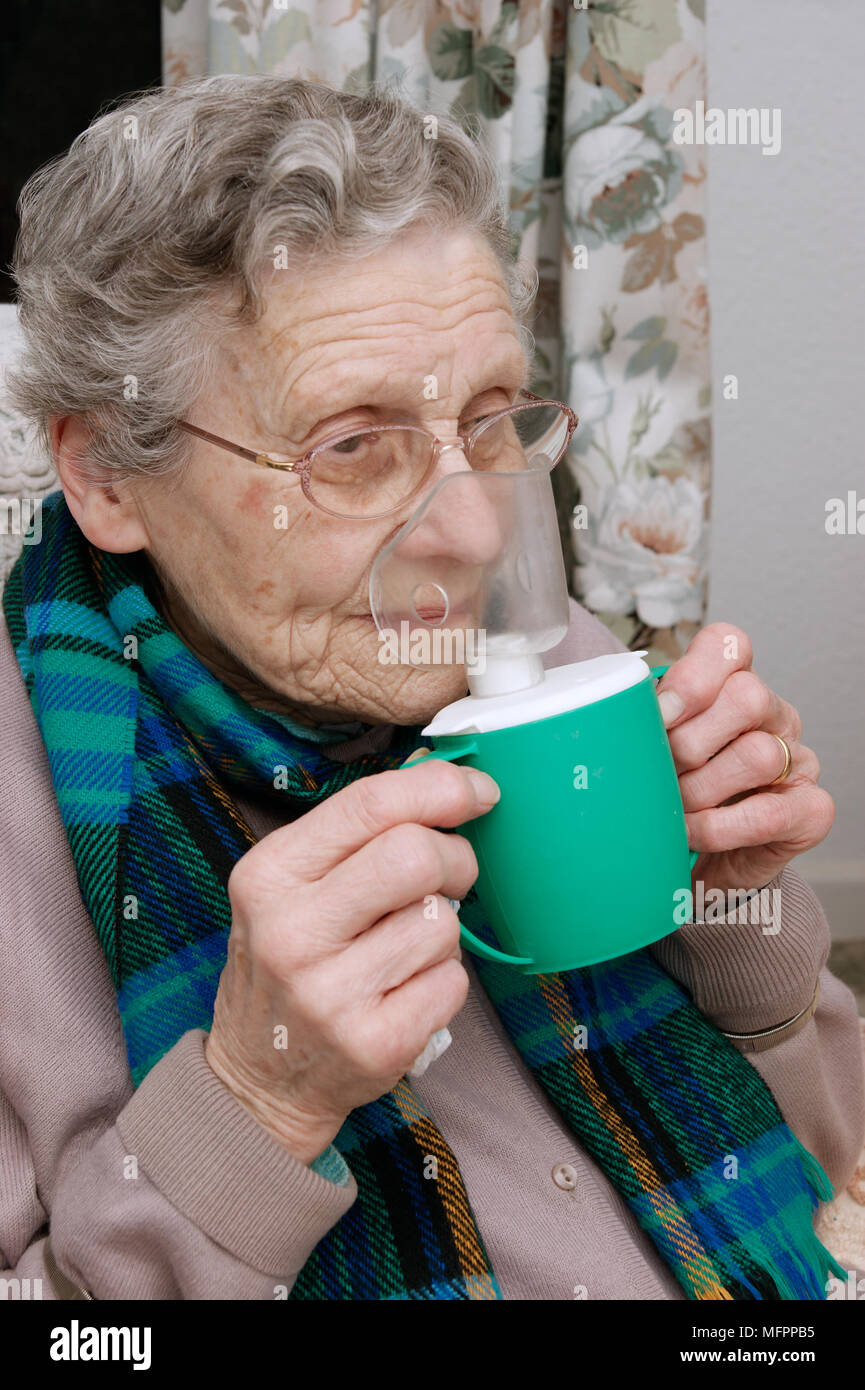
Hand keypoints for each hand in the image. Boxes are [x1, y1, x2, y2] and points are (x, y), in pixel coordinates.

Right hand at [204, 758, 498, 1164]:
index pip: (371, 803)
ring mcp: (330, 995)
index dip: (441, 786)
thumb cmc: (289, 962)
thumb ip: (356, 832)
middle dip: (456, 858)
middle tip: (452, 876)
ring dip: (444, 929)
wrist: (258, 1078)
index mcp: (269, 874)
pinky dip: (445, 980)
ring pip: (444, 922)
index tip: (478, 789)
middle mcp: (292, 932)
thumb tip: (440, 774)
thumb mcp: (291, 886)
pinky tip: (405, 992)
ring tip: (405, 948)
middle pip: (416, 855)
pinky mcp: (373, 1044)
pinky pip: (453, 982)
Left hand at [655, 622, 833, 896]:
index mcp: (733, 687)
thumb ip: (639, 722)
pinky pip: (768, 814)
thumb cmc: (674, 795)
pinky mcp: (811, 811)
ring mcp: (798, 762)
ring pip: (758, 754)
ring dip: (701, 788)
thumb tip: (615, 715)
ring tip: (673, 806)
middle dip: (690, 741)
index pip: (729, 646)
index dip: (693, 676)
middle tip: (661, 771)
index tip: (661, 712)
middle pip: (748, 696)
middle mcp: (773, 717)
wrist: (700, 864)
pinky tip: (690, 832)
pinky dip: (718, 827)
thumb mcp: (650, 750)